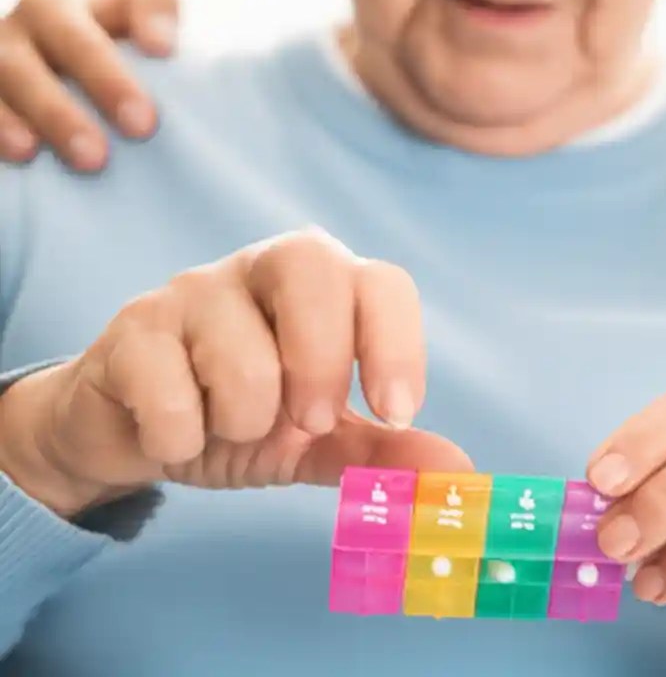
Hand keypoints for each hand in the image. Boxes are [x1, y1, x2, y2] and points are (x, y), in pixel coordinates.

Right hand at [0, 0, 178, 169]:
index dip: (152, 20)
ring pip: (19, 70)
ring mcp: (4, 49)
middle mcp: (47, 15)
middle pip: (76, 37)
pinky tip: (23, 153)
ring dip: (56, 113)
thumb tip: (227, 112)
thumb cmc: (114, 94)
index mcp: (103, 8)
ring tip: (89, 157)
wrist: (42, 100)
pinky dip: (2, 125)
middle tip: (142, 126)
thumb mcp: (148, 79)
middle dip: (108, 80)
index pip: (140, 0)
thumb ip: (182, 81)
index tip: (164, 52)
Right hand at [0, 229, 470, 517]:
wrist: (137, 434)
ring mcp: (192, 290)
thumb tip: (458, 473)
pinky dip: (182, 439)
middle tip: (309, 422)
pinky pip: (170, 395)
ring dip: (243, 419)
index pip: (380, 280)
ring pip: (238, 351)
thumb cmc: (243, 418)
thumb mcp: (322, 442)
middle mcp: (261, 267)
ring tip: (229, 424)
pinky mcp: (132, 329)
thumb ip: (385, 452)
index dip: (397, 345)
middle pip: (312, 267)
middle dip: (320, 362)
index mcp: (325, 287)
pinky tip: (176, 431)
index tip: (395, 413)